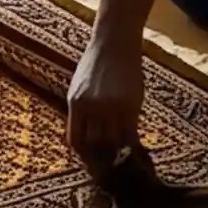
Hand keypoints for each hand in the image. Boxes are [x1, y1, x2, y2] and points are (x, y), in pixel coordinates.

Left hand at [67, 34, 144, 181]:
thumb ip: (81, 112)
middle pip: (95, 142)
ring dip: (115, 149)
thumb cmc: (94, 66)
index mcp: (76, 104)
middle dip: (99, 155)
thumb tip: (85, 139)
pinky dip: (130, 141)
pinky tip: (132, 144)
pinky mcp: (132, 103)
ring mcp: (113, 106)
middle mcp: (93, 107)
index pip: (76, 139)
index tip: (88, 160)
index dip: (82, 153)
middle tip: (106, 164)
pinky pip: (130, 131)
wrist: (114, 43)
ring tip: (119, 156)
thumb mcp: (78, 89)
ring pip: (113, 140)